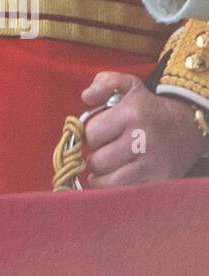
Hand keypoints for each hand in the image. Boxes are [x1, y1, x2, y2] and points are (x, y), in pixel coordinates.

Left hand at [79, 71, 207, 185]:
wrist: (188, 126)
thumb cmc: (149, 107)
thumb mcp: (129, 84)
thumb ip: (103, 82)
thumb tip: (86, 97)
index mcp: (131, 114)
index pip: (92, 135)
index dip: (89, 136)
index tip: (97, 136)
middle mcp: (142, 139)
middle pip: (98, 161)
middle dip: (94, 157)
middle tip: (102, 152)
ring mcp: (152, 163)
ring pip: (109, 182)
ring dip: (102, 177)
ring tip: (106, 167)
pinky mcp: (160, 181)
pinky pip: (127, 193)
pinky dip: (117, 189)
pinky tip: (118, 178)